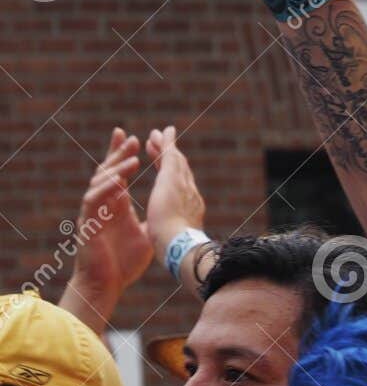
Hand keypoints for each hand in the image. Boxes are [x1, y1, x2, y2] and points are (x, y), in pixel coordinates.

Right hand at [64, 129, 152, 310]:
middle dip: (119, 153)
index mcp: (116, 204)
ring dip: (115, 168)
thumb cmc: (125, 261)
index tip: (134, 137)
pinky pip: (93, 200)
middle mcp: (103, 204)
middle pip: (108, 171)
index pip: (119, 173)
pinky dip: (106, 188)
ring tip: (132, 157)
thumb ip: (150, 217)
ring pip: (100, 182)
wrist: (108, 283)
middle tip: (131, 137)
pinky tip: (118, 180)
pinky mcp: (88, 223)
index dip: (123, 155)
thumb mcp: (145, 234)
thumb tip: (167, 209)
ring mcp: (94, 213)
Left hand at [143, 125, 206, 259]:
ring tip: (157, 135)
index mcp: (189, 212)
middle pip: (182, 172)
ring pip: (176, 160)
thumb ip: (174, 234)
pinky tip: (156, 135)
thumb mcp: (175, 239)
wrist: (180, 247)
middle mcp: (191, 195)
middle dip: (172, 158)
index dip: (173, 179)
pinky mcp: (172, 178)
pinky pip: (167, 155)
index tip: (166, 170)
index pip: (181, 191)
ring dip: (167, 146)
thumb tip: (175, 241)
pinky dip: (164, 144)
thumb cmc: (176, 251)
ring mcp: (183, 185)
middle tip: (163, 145)